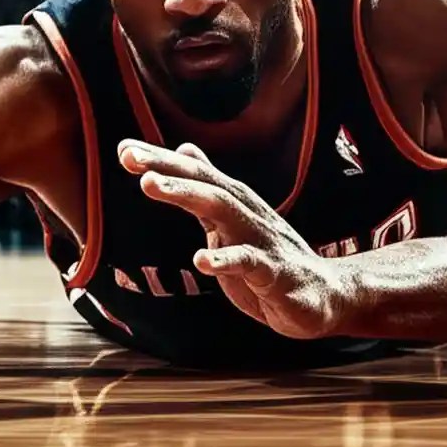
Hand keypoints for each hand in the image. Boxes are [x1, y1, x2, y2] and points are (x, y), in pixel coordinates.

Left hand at [117, 138, 339, 339]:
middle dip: (167, 168)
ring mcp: (262, 241)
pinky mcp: (275, 274)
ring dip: (186, 195)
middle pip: (205, 183)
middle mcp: (247, 213)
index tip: (123, 149)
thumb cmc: (271, 260)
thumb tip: (185, 150)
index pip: (194, 174)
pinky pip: (249, 263)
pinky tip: (199, 261)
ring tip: (150, 185)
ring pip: (223, 211)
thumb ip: (208, 188)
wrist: (324, 297)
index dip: (160, 160)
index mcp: (234, 203)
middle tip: (129, 156)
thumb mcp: (233, 220)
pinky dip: (225, 260)